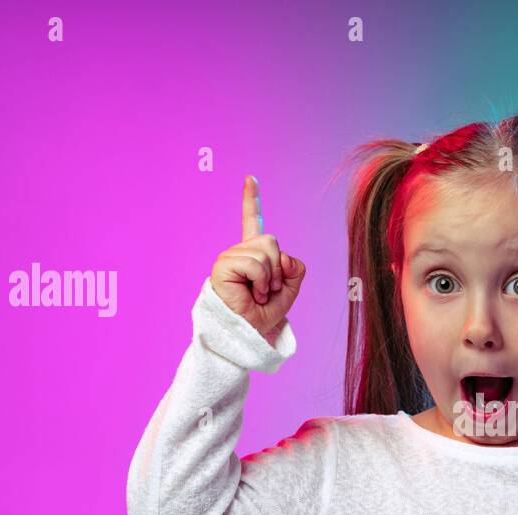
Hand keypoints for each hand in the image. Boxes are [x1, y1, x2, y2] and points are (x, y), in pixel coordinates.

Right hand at [209, 175, 306, 341]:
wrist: (248, 332)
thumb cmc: (264, 313)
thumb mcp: (290, 289)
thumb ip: (294, 268)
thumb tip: (283, 256)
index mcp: (254, 254)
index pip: (253, 222)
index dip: (251, 200)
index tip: (250, 178)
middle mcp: (240, 251)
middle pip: (272, 242)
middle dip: (279, 269)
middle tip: (268, 290)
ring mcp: (230, 256)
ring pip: (266, 252)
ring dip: (270, 278)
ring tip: (259, 294)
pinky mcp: (223, 264)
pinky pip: (256, 263)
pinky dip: (261, 281)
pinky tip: (251, 293)